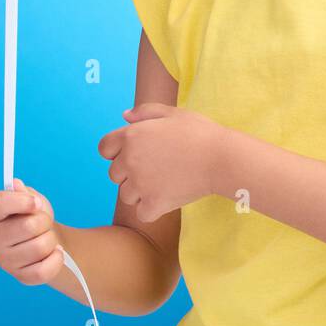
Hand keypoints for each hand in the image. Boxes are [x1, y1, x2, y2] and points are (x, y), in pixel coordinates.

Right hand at [0, 178, 66, 285]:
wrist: (43, 238)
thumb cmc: (33, 215)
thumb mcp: (29, 197)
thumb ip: (22, 192)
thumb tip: (15, 185)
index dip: (21, 201)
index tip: (36, 202)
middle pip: (28, 226)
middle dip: (44, 220)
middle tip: (44, 221)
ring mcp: (4, 261)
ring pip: (40, 247)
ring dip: (51, 239)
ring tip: (46, 236)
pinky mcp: (19, 276)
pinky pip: (44, 270)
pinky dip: (56, 259)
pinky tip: (55, 252)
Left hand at [98, 103, 229, 221]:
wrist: (220, 158)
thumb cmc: (198, 132)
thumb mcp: (172, 113)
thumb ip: (145, 112)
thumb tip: (124, 116)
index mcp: (131, 135)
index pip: (104, 148)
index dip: (117, 150)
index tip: (135, 153)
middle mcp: (130, 160)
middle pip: (114, 174)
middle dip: (130, 172)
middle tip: (156, 167)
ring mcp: (140, 184)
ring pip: (126, 195)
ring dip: (139, 192)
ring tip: (163, 182)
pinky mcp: (153, 204)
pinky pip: (141, 212)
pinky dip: (152, 209)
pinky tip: (167, 197)